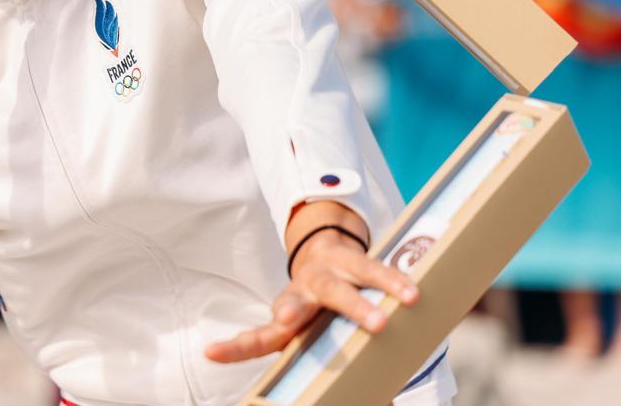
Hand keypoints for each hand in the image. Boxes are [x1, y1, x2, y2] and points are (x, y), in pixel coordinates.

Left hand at [204, 228, 418, 363]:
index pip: (258, 338)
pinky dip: (392, 283)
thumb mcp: (317, 338)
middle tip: (290, 320)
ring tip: (379, 322)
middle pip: (293, 304)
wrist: (329, 249)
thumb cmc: (322, 309)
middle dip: (291, 312)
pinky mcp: (353, 259)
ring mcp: (326, 273)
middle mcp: (301, 293)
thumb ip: (326, 372)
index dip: (235, 348)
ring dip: (357, 304)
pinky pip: (374, 270)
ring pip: (336, 286)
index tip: (210, 353)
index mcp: (287, 319)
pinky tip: (410, 294)